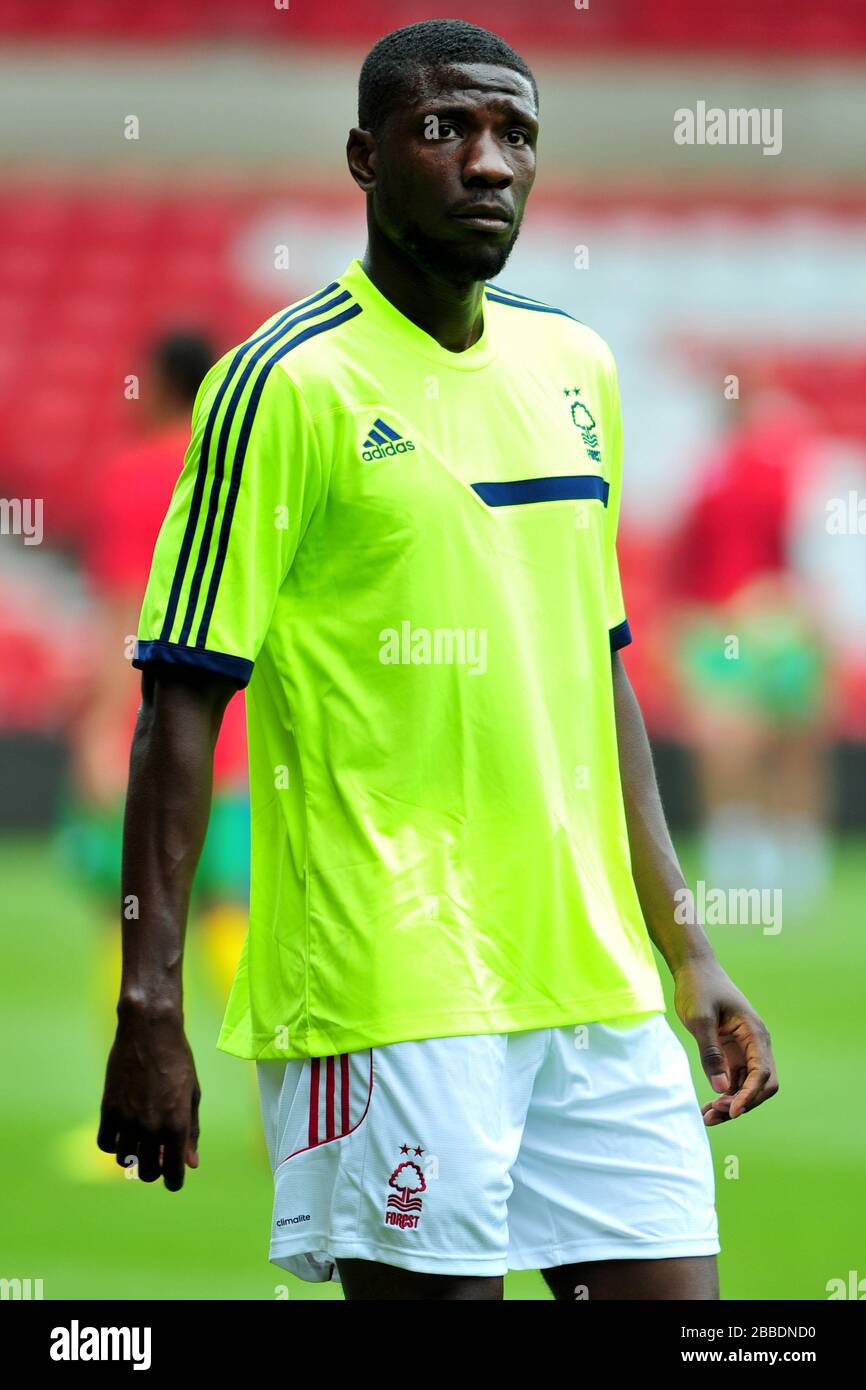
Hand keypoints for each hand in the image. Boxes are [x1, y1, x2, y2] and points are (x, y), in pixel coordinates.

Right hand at [97, 1006, 200, 1189]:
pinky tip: (123, 1132)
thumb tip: (191, 1164)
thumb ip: (191, 1132)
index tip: (172, 1178)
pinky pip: (105, 1144)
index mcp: (177, 1124)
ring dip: (134, 1157)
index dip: (173, 1180)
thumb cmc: (178, 1061)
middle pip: (147, 1172)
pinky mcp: (108, 1108)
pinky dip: (114, 1144)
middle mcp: (152, 1126)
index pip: (172, 1173)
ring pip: (125, 1161)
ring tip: (141, 1140)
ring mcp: (128, 1118)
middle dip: (154, 1170)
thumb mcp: (192, 1096)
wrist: (150, 1031)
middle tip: (157, 1156)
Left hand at [673, 956, 778, 1123]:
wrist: (694, 969)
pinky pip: (734, 1080)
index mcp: (754, 1033)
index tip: (731, 1111)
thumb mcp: (700, 1019)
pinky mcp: (732, 1052)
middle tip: (713, 1115)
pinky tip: (708, 1107)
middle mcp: (755, 1044)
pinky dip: (724, 1095)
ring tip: (707, 1118)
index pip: (762, 1073)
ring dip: (731, 1103)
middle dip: (742, 1103)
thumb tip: (721, 1088)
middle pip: (761, 1085)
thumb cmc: (699, 988)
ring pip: (746, 1086)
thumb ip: (710, 1053)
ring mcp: (745, 1049)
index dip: (749, 1095)